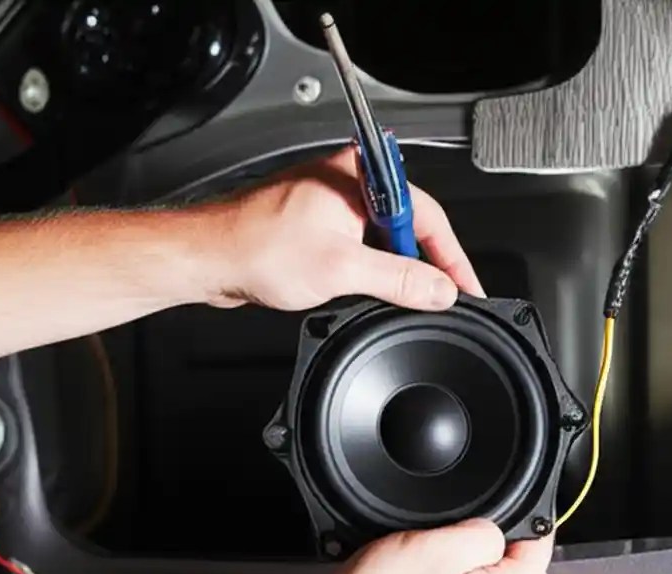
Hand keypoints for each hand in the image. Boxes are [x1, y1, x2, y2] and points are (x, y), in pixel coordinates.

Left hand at [206, 147, 485, 310]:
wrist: (206, 258)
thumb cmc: (254, 246)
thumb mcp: (340, 269)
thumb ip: (399, 280)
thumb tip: (438, 289)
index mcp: (360, 175)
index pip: (428, 215)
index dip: (452, 257)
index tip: (465, 288)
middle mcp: (348, 183)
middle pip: (408, 228)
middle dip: (423, 266)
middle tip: (435, 301)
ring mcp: (332, 206)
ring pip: (383, 242)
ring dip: (392, 272)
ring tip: (389, 298)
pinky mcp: (317, 228)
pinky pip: (359, 250)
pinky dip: (369, 273)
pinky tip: (359, 291)